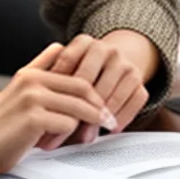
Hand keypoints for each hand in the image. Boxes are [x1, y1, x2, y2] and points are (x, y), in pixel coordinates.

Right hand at [0, 42, 116, 174]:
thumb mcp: (18, 88)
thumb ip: (39, 68)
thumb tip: (60, 48)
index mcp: (31, 72)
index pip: (77, 74)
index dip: (95, 91)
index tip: (104, 108)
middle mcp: (32, 80)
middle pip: (84, 88)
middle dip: (100, 107)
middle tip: (109, 123)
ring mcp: (33, 97)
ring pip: (79, 107)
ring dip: (87, 124)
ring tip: (89, 137)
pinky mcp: (33, 118)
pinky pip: (68, 124)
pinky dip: (69, 136)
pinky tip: (61, 143)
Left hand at [40, 32, 153, 147]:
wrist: (114, 62)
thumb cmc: (83, 71)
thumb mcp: (67, 69)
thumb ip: (55, 85)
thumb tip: (39, 116)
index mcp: (84, 42)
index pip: (67, 63)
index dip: (56, 89)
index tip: (47, 111)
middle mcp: (106, 49)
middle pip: (89, 83)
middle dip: (76, 111)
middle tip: (64, 131)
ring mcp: (125, 63)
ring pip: (111, 96)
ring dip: (98, 120)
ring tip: (83, 136)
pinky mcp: (140, 79)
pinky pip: (133, 102)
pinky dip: (121, 118)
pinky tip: (108, 129)